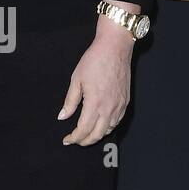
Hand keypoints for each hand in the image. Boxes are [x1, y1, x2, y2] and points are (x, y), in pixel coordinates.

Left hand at [57, 25, 133, 145]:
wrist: (115, 48)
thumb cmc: (95, 60)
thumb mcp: (76, 80)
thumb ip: (70, 101)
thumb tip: (62, 116)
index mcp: (94, 103)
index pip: (83, 129)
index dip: (74, 138)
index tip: (67, 139)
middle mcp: (109, 108)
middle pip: (97, 135)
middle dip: (84, 141)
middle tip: (75, 140)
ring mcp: (119, 105)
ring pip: (108, 130)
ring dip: (96, 135)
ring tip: (86, 134)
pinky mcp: (126, 101)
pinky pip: (117, 121)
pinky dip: (108, 127)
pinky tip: (101, 125)